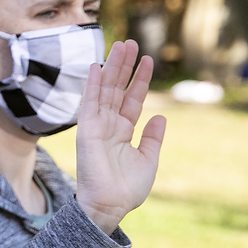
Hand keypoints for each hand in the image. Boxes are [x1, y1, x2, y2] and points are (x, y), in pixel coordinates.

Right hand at [75, 39, 166, 234]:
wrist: (110, 205)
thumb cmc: (127, 189)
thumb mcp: (148, 160)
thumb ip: (153, 138)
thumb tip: (160, 116)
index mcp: (124, 131)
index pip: (132, 99)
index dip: (140, 79)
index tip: (148, 60)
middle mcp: (109, 124)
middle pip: (118, 88)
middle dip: (124, 66)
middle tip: (130, 42)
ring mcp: (97, 125)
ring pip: (105, 90)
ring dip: (112, 67)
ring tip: (120, 45)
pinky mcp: (86, 130)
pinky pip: (89, 102)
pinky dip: (93, 85)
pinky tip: (97, 66)